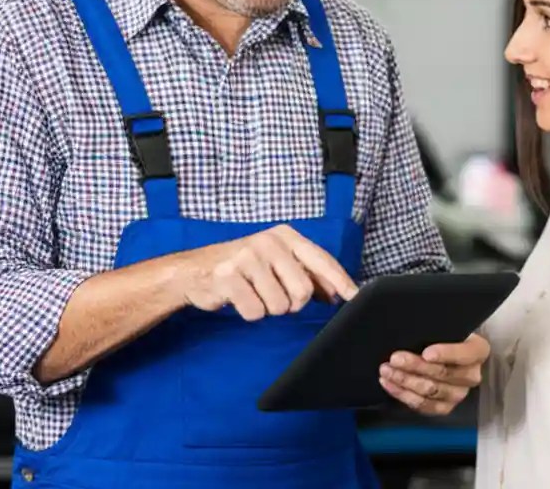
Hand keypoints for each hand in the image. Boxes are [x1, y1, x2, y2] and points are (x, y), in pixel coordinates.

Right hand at [182, 225, 358, 320]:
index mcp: (284, 236)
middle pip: (302, 291)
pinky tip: (239, 298)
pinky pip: (255, 312)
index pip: (320, 260)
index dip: (340, 281)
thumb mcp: (276, 261)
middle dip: (292, 303)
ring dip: (268, 308)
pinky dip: (249, 312)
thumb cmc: (243, 267)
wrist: (195, 271)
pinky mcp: (229, 277)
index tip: (354, 297)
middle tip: (274, 295)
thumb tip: (338, 292)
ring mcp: (247, 258)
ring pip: (279, 305)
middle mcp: (268, 242)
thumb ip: (306, 273)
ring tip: (253, 293)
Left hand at [379, 333, 489, 415]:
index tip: (426, 353)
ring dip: (405, 381)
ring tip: (387, 370)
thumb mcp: (448, 326)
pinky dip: (402, 394)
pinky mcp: (445, 407)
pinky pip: (423, 405)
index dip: (446, 353)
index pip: (464, 354)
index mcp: (478, 351)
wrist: (448, 352)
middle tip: (395, 358)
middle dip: (415, 366)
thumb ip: (438, 328)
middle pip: (443, 374)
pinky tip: (389, 384)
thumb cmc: (446, 335)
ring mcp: (459, 394)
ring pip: (430, 390)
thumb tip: (413, 324)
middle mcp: (472, 375)